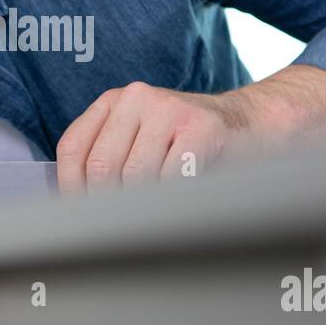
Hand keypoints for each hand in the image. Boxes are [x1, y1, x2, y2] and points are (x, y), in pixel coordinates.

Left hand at [55, 66, 325, 194]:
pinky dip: (173, 202)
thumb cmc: (190, 145)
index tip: (82, 218)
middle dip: (107, 205)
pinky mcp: (200, 128)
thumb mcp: (141, 140)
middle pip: (102, 170)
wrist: (253, 125)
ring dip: (143, 207)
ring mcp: (170, 109)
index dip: (72, 191)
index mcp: (114, 101)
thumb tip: (72, 212)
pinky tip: (182, 205)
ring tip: (156, 217)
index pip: (73, 151)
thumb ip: (109, 161)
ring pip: (134, 179)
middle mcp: (136, 97)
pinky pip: (171, 180)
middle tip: (120, 228)